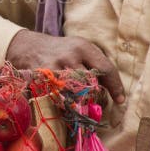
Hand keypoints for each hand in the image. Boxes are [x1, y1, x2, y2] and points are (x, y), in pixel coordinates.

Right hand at [6, 29, 124, 103]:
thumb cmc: (61, 50)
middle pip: (92, 84)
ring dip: (82, 102)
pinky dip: (65, 103)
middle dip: (97, 96)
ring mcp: (54, 68)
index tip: (120, 99)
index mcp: (82, 47)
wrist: (29, 47)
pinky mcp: (41, 80)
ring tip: (83, 104)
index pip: (106, 68)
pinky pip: (59, 98)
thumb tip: (115, 90)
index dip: (115, 86)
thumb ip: (97, 63)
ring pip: (76, 94)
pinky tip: (66, 103)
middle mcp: (69, 56)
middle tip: (98, 103)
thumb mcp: (80, 48)